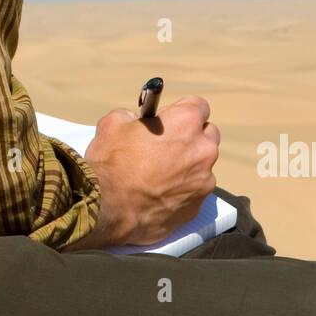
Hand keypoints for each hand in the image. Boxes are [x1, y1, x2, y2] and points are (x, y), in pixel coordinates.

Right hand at [67, 95, 219, 249]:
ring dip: (187, 165)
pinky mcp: (198, 205)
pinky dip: (182, 190)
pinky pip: (194, 191)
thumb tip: (134, 121)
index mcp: (185, 122)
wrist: (108, 210)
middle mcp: (202, 149)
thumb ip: (131, 116)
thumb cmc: (111, 164)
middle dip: (190, 137)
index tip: (170, 118)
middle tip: (166, 145)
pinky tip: (158, 193)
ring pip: (202, 166)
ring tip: (159, 174)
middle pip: (207, 135)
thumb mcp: (113, 124)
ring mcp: (203, 180)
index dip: (181, 111)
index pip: (199, 106)